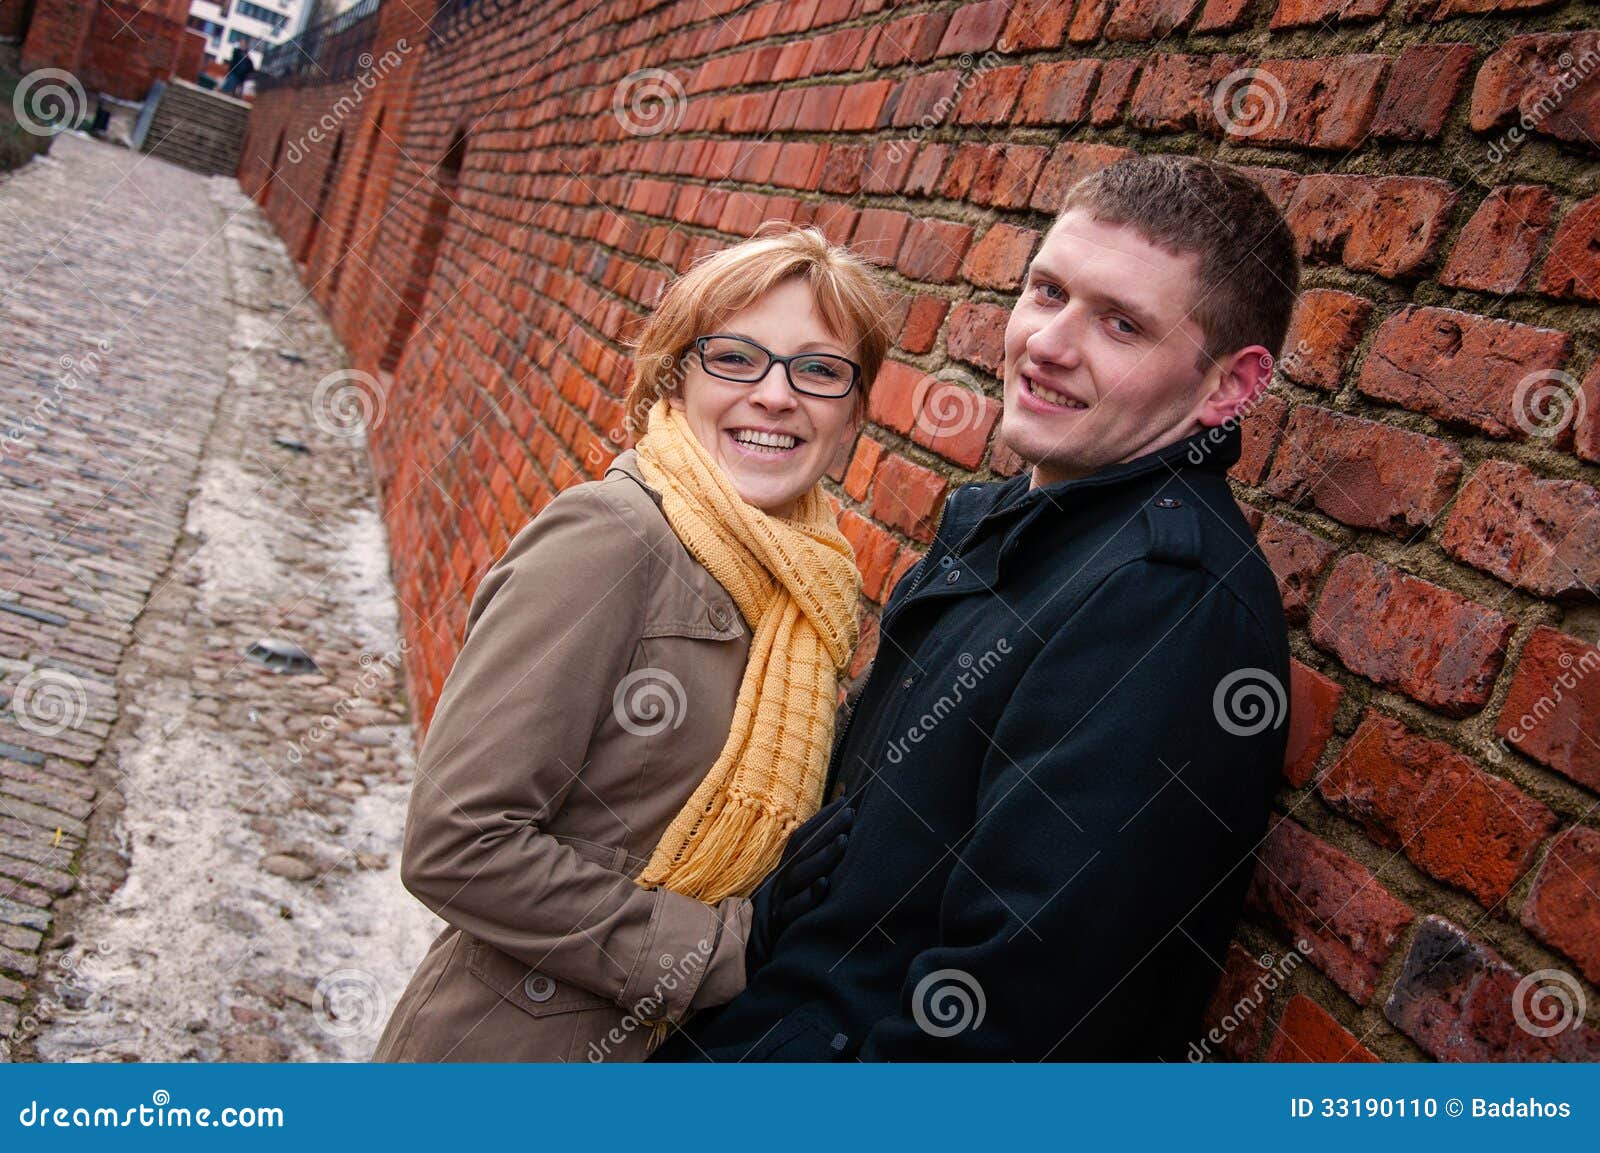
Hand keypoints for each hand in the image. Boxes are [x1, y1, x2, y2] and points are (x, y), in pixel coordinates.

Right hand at [746, 797, 853, 977]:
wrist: (753, 952)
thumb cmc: (784, 914)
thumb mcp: (793, 886)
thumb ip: (811, 864)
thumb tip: (835, 838)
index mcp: (785, 869)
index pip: (802, 837)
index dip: (822, 819)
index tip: (844, 801)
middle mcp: (781, 879)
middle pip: (803, 850)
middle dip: (828, 829)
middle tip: (850, 813)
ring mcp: (780, 900)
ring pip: (800, 874)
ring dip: (823, 856)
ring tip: (844, 841)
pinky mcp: (782, 923)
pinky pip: (795, 908)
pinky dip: (810, 896)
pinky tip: (825, 884)